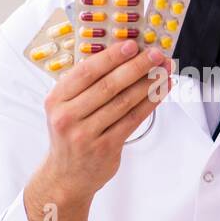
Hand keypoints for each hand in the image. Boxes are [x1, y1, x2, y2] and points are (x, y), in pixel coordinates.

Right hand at [24, 39, 170, 220]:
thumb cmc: (70, 135)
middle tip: (154, 54)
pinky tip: (160, 91)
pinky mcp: (105, 147)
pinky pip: (132, 120)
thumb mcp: (65, 108)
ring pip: (124, 102)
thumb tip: (120, 57)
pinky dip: (149, 103)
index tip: (131, 44)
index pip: (86, 72)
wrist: (66, 176)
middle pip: (108, 85)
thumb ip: (84, 86)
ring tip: (163, 70)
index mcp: (56, 100)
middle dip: (136, 66)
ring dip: (148, 83)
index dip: (111, 56)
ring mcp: (86, 134)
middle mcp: (68, 116)